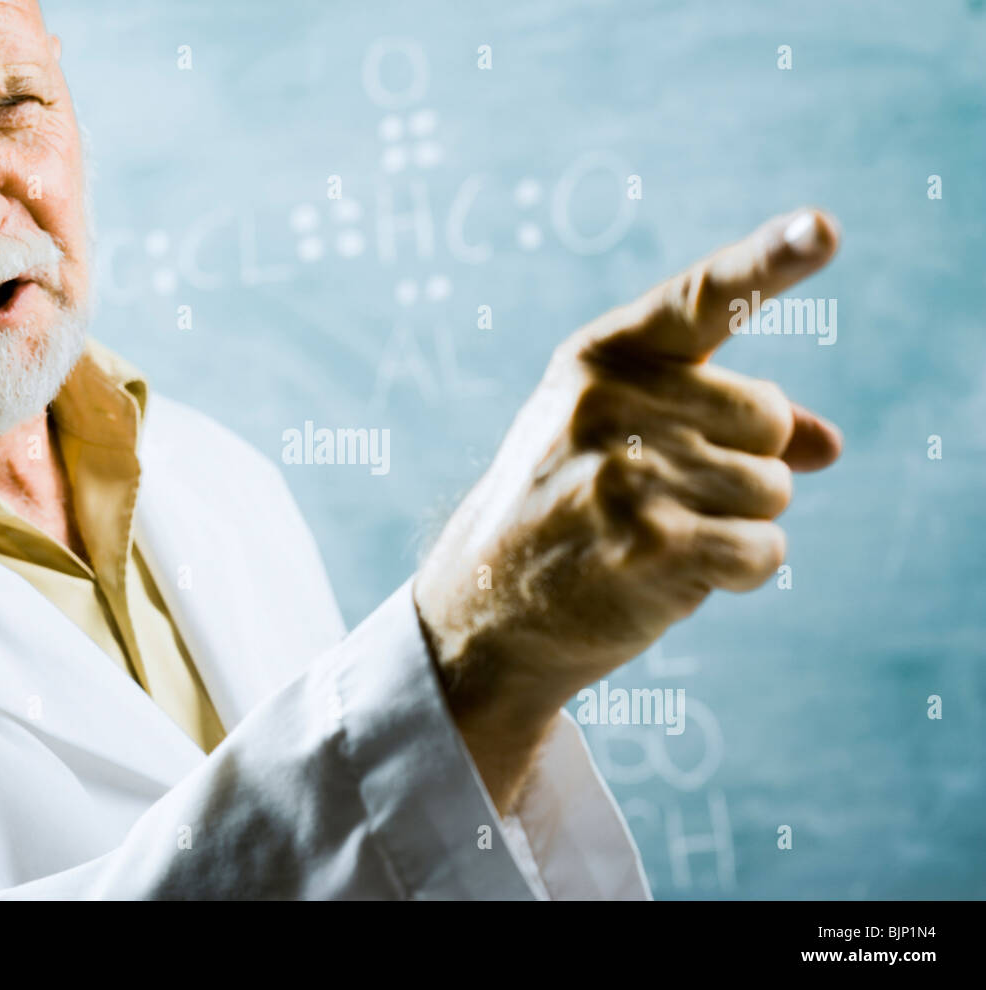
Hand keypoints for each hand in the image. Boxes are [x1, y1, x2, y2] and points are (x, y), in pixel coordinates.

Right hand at [414, 208, 843, 813]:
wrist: (488, 602)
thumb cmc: (567, 507)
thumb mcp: (622, 437)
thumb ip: (722, 420)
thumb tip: (829, 445)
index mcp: (603, 358)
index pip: (701, 296)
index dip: (769, 259)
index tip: (822, 226)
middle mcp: (611, 402)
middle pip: (770, 417)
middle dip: (742, 462)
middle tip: (661, 494)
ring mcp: (629, 472)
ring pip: (774, 488)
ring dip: (735, 523)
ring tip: (653, 535)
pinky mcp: (654, 543)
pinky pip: (765, 548)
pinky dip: (739, 571)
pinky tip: (671, 574)